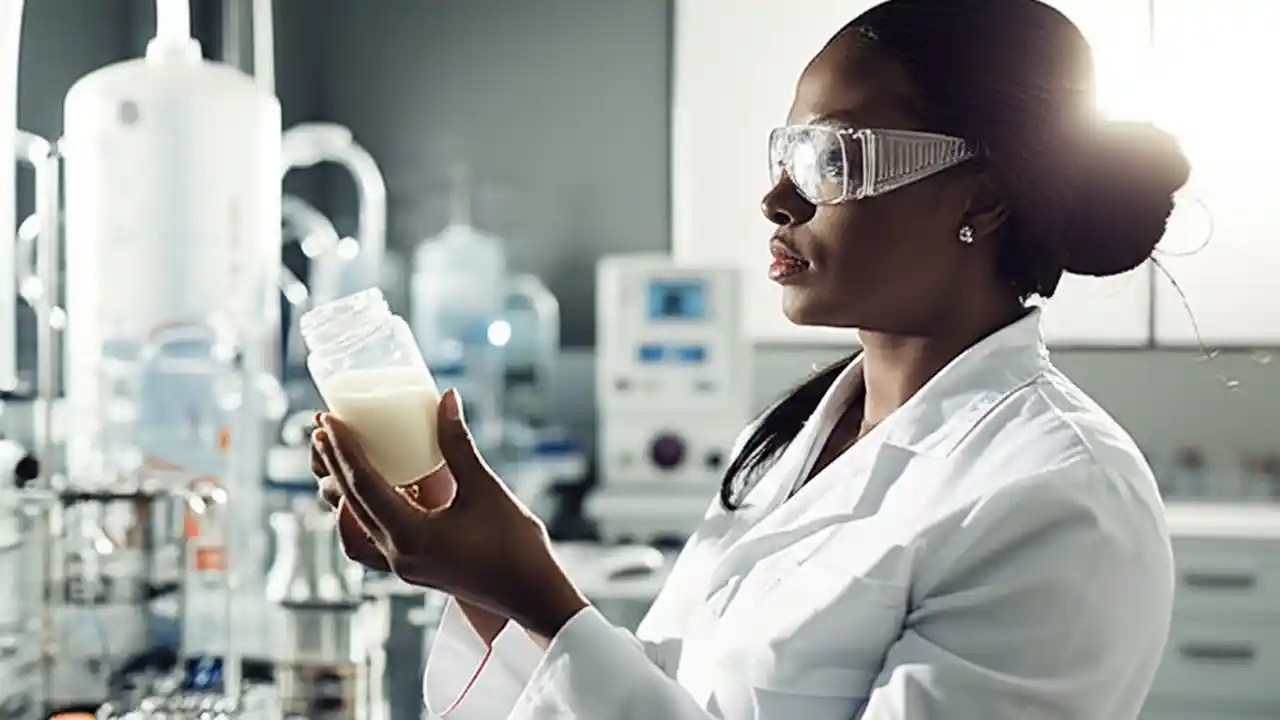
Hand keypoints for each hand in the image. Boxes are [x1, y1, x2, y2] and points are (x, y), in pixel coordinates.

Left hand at [313, 390, 587, 640]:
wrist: (533, 593)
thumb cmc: (516, 545)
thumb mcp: (485, 488)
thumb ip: (459, 444)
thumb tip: (446, 399)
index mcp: (410, 536)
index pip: (363, 486)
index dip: (343, 450)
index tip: (329, 420)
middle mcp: (398, 555)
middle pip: (350, 505)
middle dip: (334, 465)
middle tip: (323, 429)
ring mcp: (403, 566)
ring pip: (355, 528)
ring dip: (344, 493)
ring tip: (340, 461)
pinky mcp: (414, 569)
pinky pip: (372, 542)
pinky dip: (364, 516)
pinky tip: (375, 495)